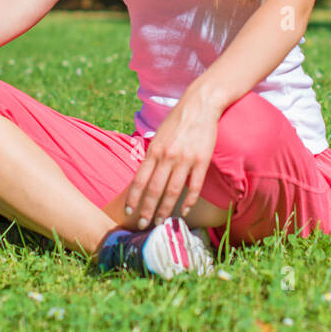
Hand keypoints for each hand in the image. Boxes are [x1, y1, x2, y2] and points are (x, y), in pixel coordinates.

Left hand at [125, 93, 219, 228]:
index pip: (139, 180)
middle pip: (154, 190)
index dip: (133, 198)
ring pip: (172, 191)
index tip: (128, 212)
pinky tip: (183, 212)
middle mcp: (167, 157)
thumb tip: (143, 176)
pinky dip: (188, 202)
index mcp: (154, 150)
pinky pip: (194, 187)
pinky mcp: (202, 161)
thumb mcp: (158, 136)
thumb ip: (151, 155)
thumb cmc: (177, 121)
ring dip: (165, 209)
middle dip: (146, 210)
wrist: (199, 106)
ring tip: (160, 222)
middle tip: (142, 225)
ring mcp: (185, 160)